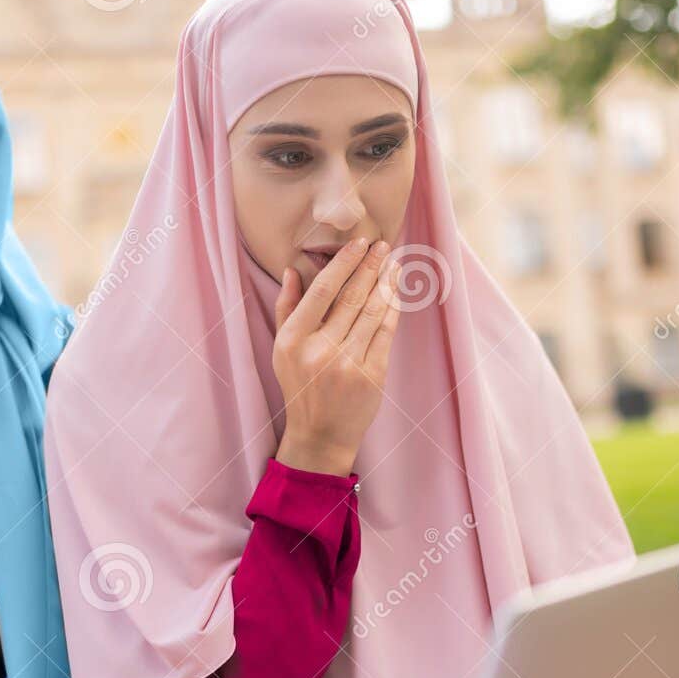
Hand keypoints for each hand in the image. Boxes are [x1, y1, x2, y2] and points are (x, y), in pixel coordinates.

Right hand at [271, 237, 401, 476]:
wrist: (320, 433)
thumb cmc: (300, 385)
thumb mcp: (282, 349)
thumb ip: (286, 308)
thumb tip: (293, 270)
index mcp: (294, 340)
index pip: (322, 291)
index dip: (343, 264)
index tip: (358, 244)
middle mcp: (320, 350)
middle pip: (351, 297)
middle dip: (370, 267)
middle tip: (383, 245)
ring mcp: (348, 363)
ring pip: (372, 312)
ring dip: (385, 283)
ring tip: (393, 263)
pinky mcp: (372, 375)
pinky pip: (385, 332)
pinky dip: (392, 308)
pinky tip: (395, 292)